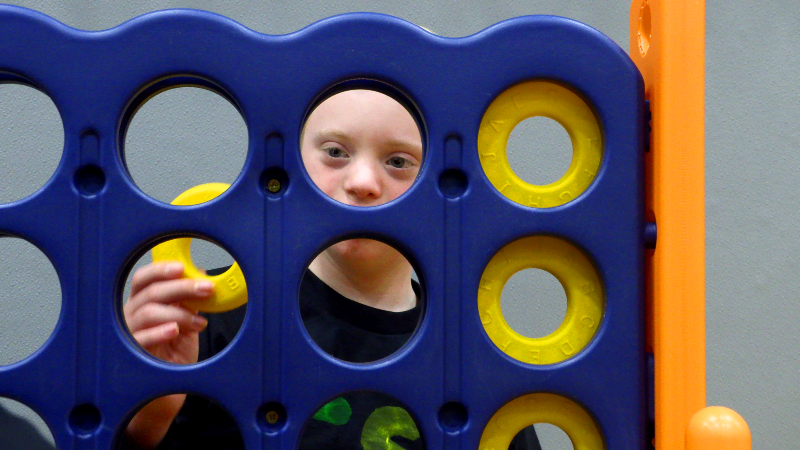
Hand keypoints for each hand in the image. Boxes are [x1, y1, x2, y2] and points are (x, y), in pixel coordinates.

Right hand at [123, 261, 212, 448]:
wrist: (167, 393)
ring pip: (148, 312)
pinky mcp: (130, 355)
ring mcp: (128, 334)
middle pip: (150, 292)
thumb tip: (201, 278)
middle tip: (206, 289)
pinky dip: (158, 331)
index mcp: (143, 304)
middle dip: (181, 287)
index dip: (160, 270)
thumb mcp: (186, 324)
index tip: (182, 268)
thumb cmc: (173, 356)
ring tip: (200, 323)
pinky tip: (174, 330)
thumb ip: (189, 303)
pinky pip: (140, 338)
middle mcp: (131, 315)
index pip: (144, 279)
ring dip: (179, 312)